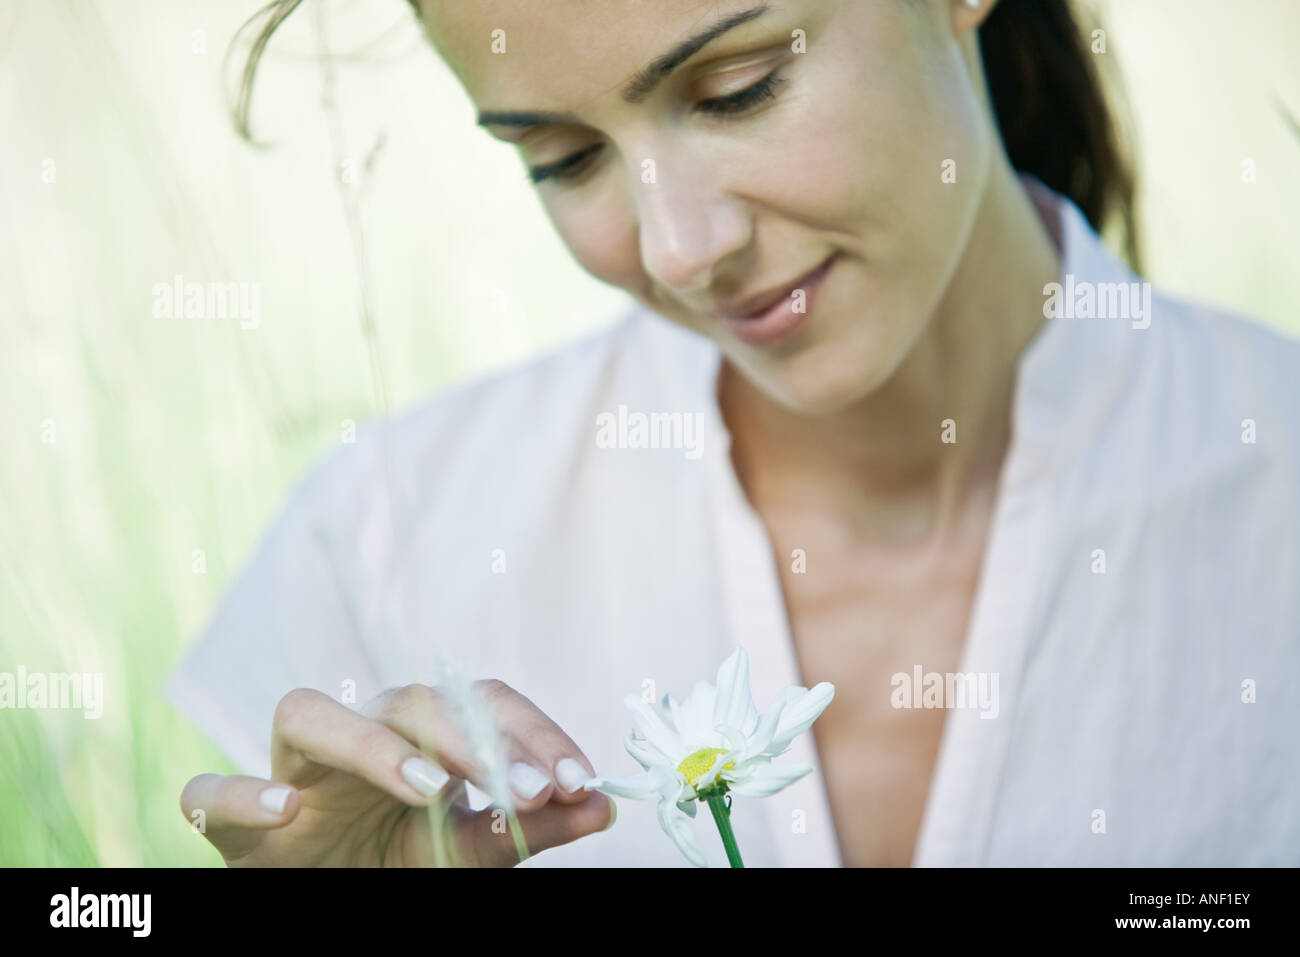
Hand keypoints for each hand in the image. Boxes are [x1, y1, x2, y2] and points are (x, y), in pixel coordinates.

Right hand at [179, 681, 614, 865]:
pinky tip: (288, 812)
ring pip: (309, 713)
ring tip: (430, 790)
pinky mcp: (232, 822)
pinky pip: (213, 792)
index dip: (531, 732)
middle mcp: (356, 738)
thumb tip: (606, 805)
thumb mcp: (474, 853)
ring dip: (372, 745)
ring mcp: (290, 772)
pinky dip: (244, 795)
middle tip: (527, 789)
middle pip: (408, 701)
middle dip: (474, 741)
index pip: (477, 703)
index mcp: (418, 738)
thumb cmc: (397, 865)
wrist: (329, 900)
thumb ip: (532, 829)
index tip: (578, 780)